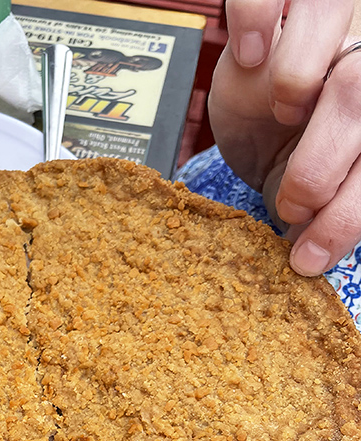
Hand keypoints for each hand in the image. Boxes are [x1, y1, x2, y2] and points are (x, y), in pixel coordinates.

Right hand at [208, 0, 360, 275]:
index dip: (349, 214)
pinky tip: (250, 54)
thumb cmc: (293, 136)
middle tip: (293, 205)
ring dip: (298, 80)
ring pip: (331, 17)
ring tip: (282, 113)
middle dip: (321, 166)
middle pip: (359, 94)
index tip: (310, 256)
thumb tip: (311, 256)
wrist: (262, 78)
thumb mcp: (317, 177)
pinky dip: (255, 19)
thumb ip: (329, 203)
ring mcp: (331, 12)